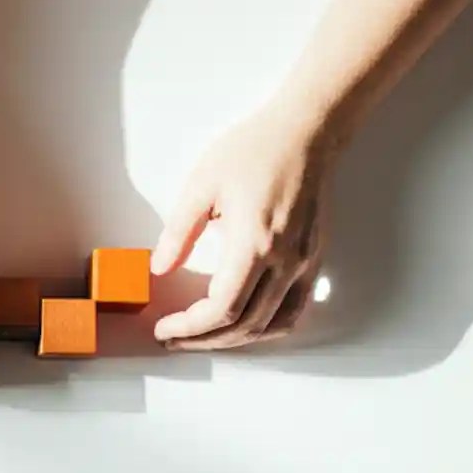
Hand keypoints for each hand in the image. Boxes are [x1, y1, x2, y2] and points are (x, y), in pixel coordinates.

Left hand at [151, 107, 331, 349]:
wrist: (305, 132)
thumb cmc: (254, 150)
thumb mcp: (202, 185)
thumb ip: (179, 232)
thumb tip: (159, 268)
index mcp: (254, 242)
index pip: (222, 308)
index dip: (190, 327)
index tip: (164, 328)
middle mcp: (285, 260)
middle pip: (245, 325)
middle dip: (204, 340)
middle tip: (173, 338)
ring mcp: (303, 263)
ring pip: (271, 325)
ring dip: (234, 340)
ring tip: (201, 337)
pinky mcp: (313, 260)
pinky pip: (293, 311)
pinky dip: (266, 328)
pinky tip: (241, 325)